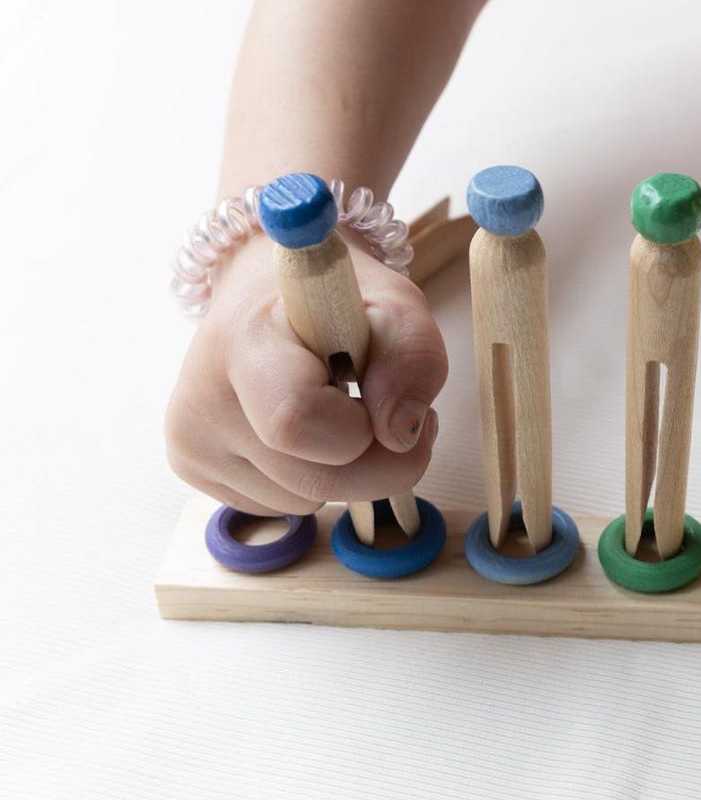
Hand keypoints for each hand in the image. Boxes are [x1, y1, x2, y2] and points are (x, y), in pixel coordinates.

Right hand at [165, 235, 447, 516]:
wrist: (262, 293)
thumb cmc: (330, 300)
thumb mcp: (394, 304)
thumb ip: (412, 358)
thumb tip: (400, 435)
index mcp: (244, 343)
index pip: (296, 422)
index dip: (363, 431)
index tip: (385, 399)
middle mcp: (202, 400)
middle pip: (313, 483)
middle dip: (377, 463)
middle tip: (390, 413)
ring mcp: (188, 440)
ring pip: (303, 502)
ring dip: (343, 469)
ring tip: (335, 408)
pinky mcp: (191, 466)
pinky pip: (280, 505)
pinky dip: (310, 477)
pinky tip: (302, 429)